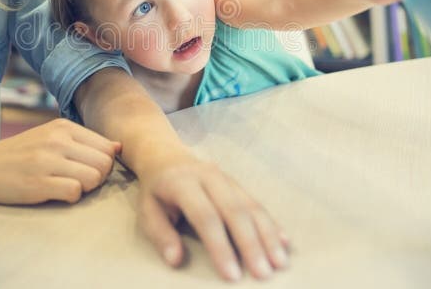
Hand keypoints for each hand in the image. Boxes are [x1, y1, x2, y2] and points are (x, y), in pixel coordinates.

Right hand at [0, 118, 120, 204]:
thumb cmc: (22, 155)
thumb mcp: (51, 138)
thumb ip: (84, 142)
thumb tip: (119, 147)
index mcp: (63, 127)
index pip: (107, 147)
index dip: (103, 163)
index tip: (86, 168)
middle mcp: (57, 140)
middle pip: (105, 164)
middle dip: (98, 177)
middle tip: (78, 180)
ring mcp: (48, 161)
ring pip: (94, 179)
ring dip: (85, 188)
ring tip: (66, 185)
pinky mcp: (39, 183)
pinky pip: (75, 193)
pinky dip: (70, 197)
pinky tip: (55, 193)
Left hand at [136, 153, 289, 280]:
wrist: (165, 156)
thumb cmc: (156, 191)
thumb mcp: (147, 210)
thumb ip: (160, 234)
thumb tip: (175, 260)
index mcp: (182, 183)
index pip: (205, 215)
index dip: (219, 246)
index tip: (231, 275)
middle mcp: (209, 177)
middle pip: (234, 210)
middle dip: (251, 244)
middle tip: (263, 274)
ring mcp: (226, 178)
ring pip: (250, 206)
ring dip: (267, 235)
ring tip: (279, 263)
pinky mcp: (237, 183)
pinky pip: (257, 202)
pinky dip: (272, 223)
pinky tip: (284, 242)